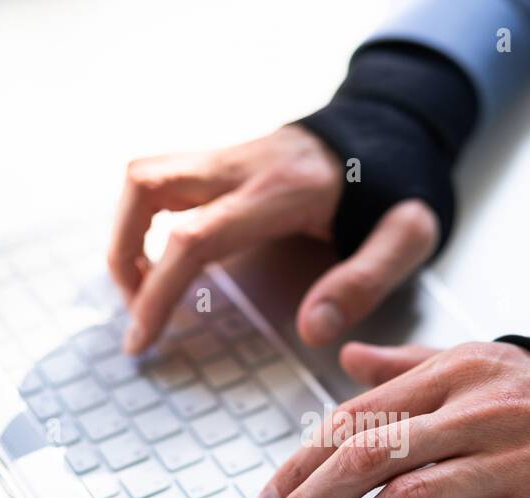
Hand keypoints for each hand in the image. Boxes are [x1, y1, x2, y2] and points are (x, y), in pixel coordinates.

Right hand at [107, 125, 438, 353]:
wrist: (396, 126)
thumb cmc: (398, 188)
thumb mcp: (406, 237)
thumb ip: (363, 283)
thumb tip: (314, 331)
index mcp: (283, 189)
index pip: (195, 237)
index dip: (158, 291)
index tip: (142, 338)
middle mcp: (244, 163)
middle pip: (146, 188)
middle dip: (123, 255)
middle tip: (137, 311)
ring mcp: (229, 155)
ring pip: (144, 177)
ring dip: (126, 234)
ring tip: (143, 288)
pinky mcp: (224, 160)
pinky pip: (162, 182)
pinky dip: (145, 222)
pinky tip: (164, 260)